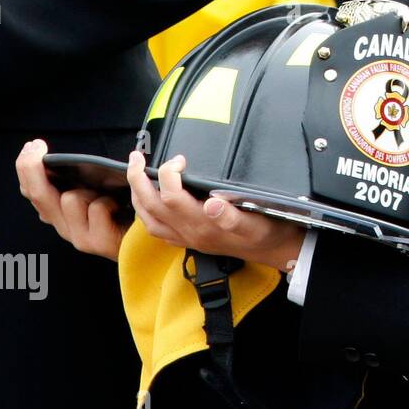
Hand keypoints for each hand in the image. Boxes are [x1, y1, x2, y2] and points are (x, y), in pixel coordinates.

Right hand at [15, 139, 125, 260]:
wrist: (145, 240)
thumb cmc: (123, 211)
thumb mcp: (94, 192)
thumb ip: (76, 183)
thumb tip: (58, 161)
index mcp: (60, 213)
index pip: (31, 192)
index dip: (26, 168)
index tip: (32, 146)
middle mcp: (64, 226)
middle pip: (38, 195)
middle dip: (32, 168)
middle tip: (36, 146)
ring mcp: (78, 236)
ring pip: (70, 199)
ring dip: (89, 192)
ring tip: (106, 196)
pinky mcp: (96, 241)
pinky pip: (96, 208)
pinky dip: (109, 203)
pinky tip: (118, 208)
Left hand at [125, 150, 305, 270]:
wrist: (272, 252)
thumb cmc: (267, 232)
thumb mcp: (257, 222)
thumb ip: (232, 216)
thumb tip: (212, 203)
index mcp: (203, 225)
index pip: (171, 196)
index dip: (169, 173)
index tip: (181, 159)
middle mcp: (189, 233)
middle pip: (150, 205)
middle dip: (138, 178)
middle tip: (137, 157)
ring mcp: (185, 239)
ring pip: (147, 218)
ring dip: (137, 195)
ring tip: (136, 175)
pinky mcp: (187, 242)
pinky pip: (156, 229)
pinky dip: (145, 213)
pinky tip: (149, 203)